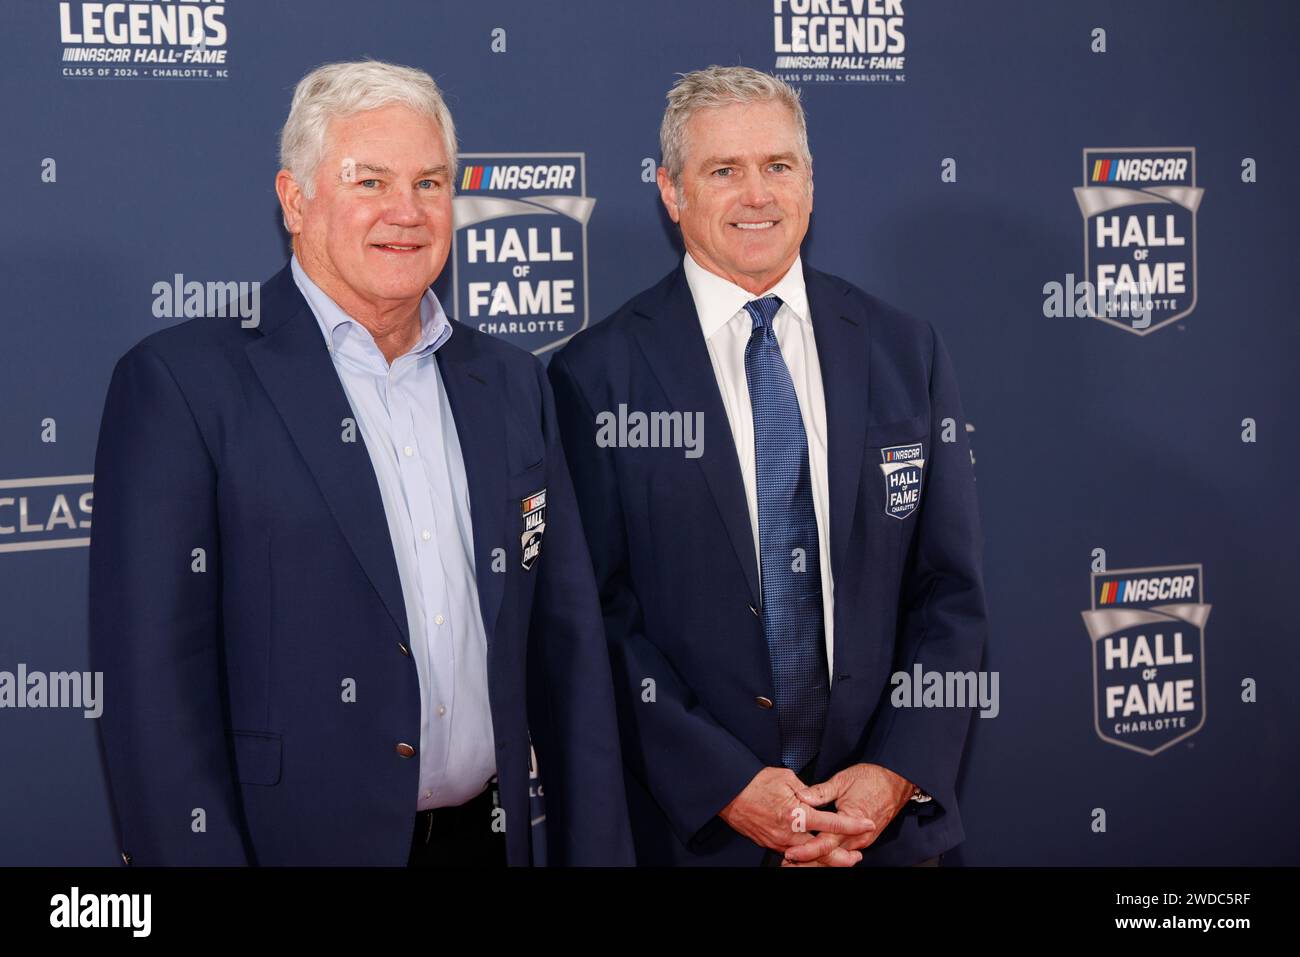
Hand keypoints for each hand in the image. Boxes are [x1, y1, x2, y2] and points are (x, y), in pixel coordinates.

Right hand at [718, 766, 873, 853]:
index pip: (832, 822)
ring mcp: (780, 842)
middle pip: (823, 850)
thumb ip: (807, 790)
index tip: (868, 824)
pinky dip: (808, 858)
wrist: (729, 794)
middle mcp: (790, 832)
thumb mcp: (786, 778)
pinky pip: (794, 855)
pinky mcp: (771, 845)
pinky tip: (817, 856)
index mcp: (797, 813)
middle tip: (858, 856)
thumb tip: (817, 798)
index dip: (852, 825)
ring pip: (808, 857)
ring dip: (826, 859)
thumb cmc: (756, 782)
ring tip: (842, 859)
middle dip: (843, 856)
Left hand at [782, 763, 912, 863]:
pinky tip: (816, 856)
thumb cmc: (872, 778)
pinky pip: (844, 852)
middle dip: (809, 862)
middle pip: (830, 856)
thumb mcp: (843, 780)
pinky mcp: (864, 839)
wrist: (897, 781)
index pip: (825, 843)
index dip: (806, 850)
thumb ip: (820, 792)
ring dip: (818, 861)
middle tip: (788, 863)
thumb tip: (800, 796)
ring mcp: (862, 840)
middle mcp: (858, 837)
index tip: (791, 852)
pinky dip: (830, 856)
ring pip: (837, 857)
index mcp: (851, 822)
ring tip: (798, 862)